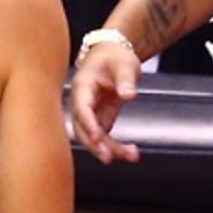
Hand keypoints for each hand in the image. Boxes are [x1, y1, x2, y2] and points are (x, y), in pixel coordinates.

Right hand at [69, 40, 143, 162]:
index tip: (97, 136)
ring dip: (109, 149)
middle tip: (109, 157)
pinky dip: (115, 147)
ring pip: (93, 137)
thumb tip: (128, 95)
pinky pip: (103, 138)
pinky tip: (130, 153)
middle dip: (94, 144)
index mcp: (82, 86)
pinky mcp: (99, 120)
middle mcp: (81, 103)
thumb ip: (126, 79)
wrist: (111, 55)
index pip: (81, 108)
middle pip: (82, 128)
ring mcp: (90, 114)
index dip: (88, 123)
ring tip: (131, 155)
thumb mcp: (124, 63)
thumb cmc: (114, 57)